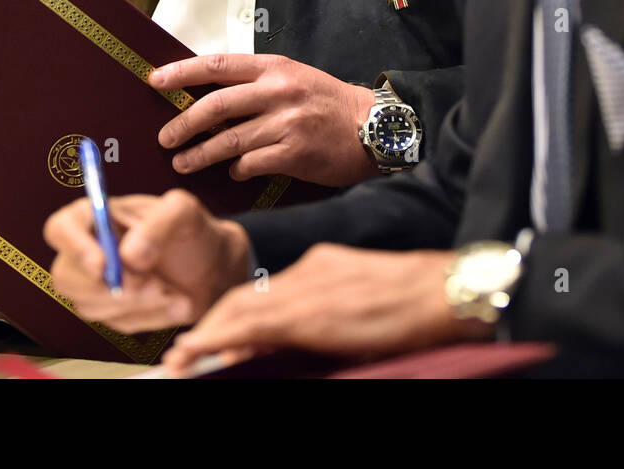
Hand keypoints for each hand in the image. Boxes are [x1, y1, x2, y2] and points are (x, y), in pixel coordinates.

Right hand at [43, 189, 249, 332]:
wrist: (214, 267)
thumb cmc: (193, 231)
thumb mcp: (184, 212)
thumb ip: (159, 223)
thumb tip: (129, 255)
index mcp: (98, 216)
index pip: (61, 228)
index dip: (74, 247)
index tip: (102, 265)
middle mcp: (89, 251)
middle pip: (66, 277)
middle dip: (107, 286)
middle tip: (149, 284)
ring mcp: (96, 286)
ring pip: (91, 306)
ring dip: (136, 303)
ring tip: (173, 289)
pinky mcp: (113, 313)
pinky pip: (120, 323)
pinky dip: (152, 316)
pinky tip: (177, 302)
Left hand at [149, 54, 377, 186]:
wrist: (371, 127)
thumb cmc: (326, 103)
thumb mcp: (292, 78)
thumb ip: (255, 84)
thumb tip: (207, 98)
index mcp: (274, 68)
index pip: (217, 65)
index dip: (182, 72)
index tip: (156, 81)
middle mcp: (278, 92)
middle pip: (215, 106)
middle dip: (183, 124)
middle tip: (165, 138)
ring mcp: (286, 123)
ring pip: (228, 141)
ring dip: (200, 155)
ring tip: (183, 163)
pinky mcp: (294, 153)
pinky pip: (250, 164)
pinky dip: (236, 170)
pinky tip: (233, 172)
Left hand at [161, 244, 491, 374]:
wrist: (442, 290)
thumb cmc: (415, 302)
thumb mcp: (362, 299)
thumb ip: (327, 312)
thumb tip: (295, 342)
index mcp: (322, 264)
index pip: (265, 291)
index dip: (233, 316)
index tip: (210, 338)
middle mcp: (308, 268)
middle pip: (244, 296)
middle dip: (211, 326)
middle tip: (183, 353)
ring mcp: (307, 287)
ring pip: (242, 309)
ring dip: (207, 335)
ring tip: (181, 359)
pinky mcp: (310, 312)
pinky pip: (253, 325)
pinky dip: (219, 339)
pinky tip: (199, 352)